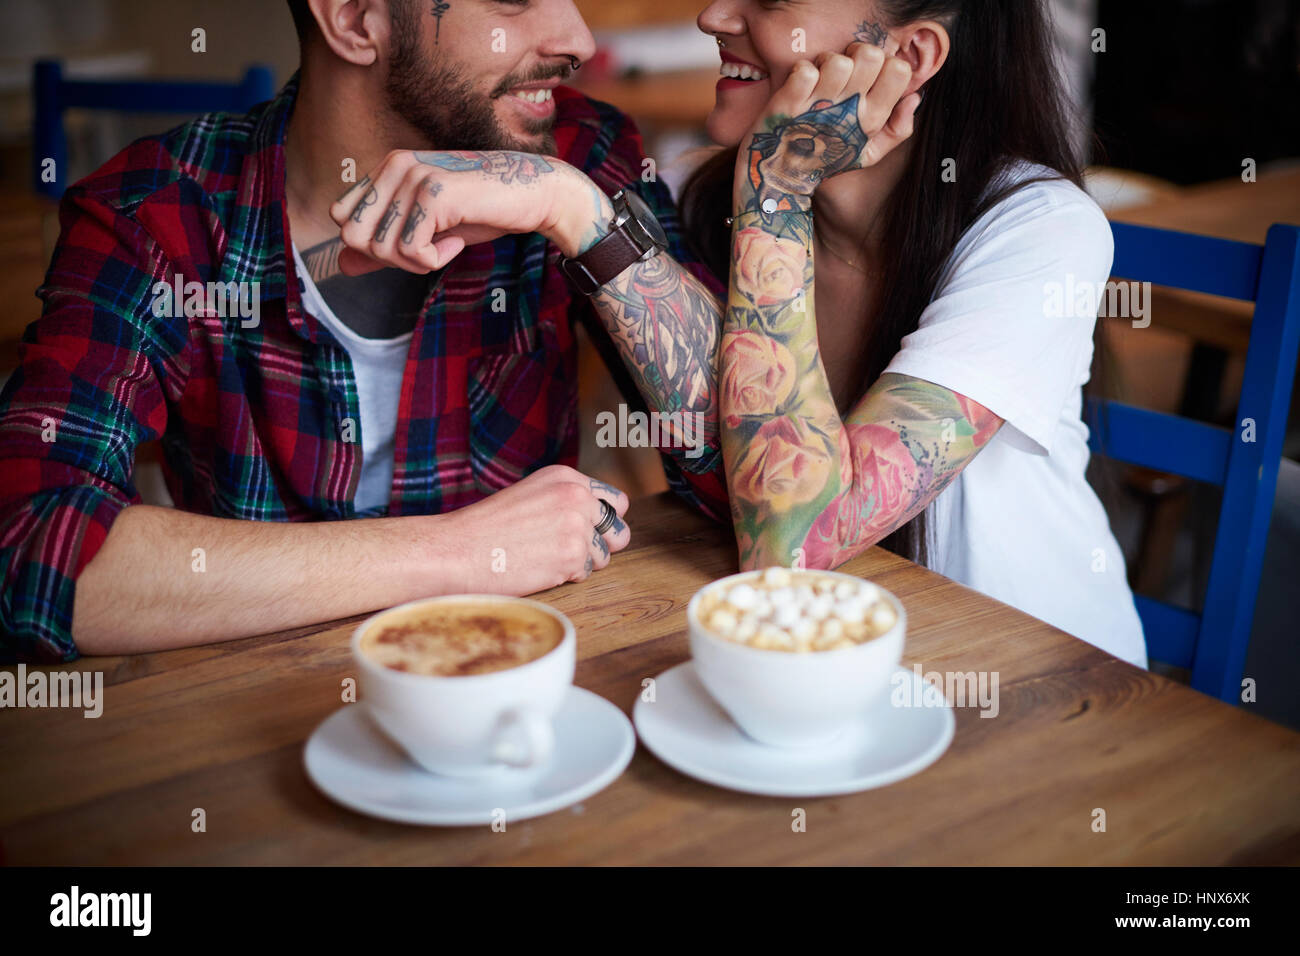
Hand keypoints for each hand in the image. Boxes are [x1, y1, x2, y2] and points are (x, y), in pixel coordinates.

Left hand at [328, 150, 580, 275]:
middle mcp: (395, 166)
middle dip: (388, 258)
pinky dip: (436, 260)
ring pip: (381, 248)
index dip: (372, 244)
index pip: (342, 217)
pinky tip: (458, 242)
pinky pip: (413, 252)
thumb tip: (342, 266)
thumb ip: (384, 246)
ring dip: (417, 262)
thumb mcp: (427, 231)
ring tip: (448, 243)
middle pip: (353, 236)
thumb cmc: (483, 211)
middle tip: (426, 250)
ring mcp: (413, 177)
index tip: (412, 240)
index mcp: (387, 168)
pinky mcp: (434, 194)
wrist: (533, 195)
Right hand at [436, 464, 630, 593]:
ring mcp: (577, 526)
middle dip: (601, 545)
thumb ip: (568, 501)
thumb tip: (607, 525)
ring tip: (545, 558)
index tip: (584, 531)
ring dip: (582, 563)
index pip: (616, 502)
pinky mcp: (571, 556)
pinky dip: (567, 577)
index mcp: (567, 478)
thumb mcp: (532, 495)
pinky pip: (586, 573)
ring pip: (605, 556)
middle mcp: (577, 497)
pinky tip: (539, 568)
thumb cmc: (487, 527)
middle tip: (568, 551)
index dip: (602, 522)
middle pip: (619, 530)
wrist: (456, 549)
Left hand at [737, 43, 918, 214]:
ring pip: (838, 60)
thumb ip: (897, 128)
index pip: (900, 69)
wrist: (783, 180)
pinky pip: (804, 70)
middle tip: (843, 72)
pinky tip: (799, 85)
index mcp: (872, 120)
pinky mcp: (789, 105)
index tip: (868, 75)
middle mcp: (850, 113)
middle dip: (857, 54)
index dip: (884, 61)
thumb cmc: (827, 159)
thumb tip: (915, 97)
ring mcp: (819, 108)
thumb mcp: (867, 153)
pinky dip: (801, 71)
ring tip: (820, 80)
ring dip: (827, 61)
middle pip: (872, 55)